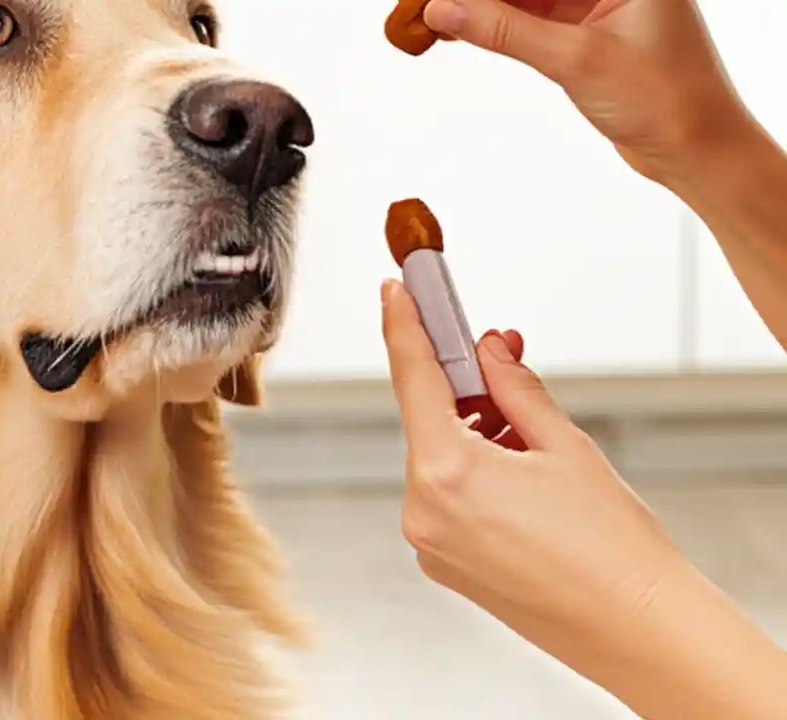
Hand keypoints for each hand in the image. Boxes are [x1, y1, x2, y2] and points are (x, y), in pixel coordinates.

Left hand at [380, 278, 685, 671]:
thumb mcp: (565, 447)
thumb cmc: (612, 547)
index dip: (404, 326)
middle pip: (427, 421)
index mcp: (445, 472)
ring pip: (437, 460)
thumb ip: (515, 389)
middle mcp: (422, 509)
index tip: (395, 291)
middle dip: (462, 387)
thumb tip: (490, 348)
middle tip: (500, 357)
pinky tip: (517, 473)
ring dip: (471, 433)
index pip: (413, 378)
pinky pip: (445, 498)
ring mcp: (428, 542)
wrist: (636, 630)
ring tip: (529, 434)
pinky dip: (471, 472)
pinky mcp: (442, 563)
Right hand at [421, 0, 755, 186]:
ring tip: (428, 19)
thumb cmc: (672, 98)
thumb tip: (447, 10)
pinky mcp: (586, 29)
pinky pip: (528, 15)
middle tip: (425, 8)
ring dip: (477, 7)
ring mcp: (598, 1)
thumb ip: (505, 30)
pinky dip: (493, 23)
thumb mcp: (576, 58)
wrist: (698, 148)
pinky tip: (458, 28)